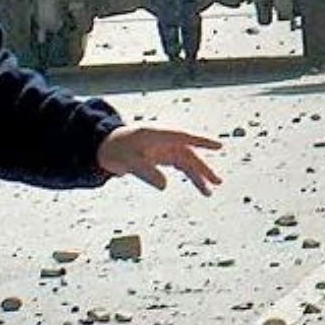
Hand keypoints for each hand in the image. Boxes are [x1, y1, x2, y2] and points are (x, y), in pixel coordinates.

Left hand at [97, 126, 222, 195]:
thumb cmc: (116, 148)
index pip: (184, 137)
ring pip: (188, 162)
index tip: (218, 146)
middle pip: (189, 153)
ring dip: (199, 175)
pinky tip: (200, 185)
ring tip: (209, 191)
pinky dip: (191, 176)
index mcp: (157, 134)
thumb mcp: (127, 161)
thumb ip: (146, 172)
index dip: (202, 142)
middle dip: (203, 168)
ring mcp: (166, 147)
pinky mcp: (165, 155)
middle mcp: (166, 140)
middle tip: (217, 181)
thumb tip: (165, 186)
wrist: (106, 146)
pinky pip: (182, 166)